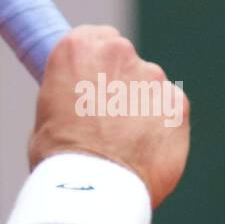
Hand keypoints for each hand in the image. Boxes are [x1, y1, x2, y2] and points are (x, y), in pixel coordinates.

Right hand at [28, 25, 190, 208]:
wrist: (91, 186)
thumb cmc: (58, 155)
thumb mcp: (47, 109)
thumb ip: (70, 91)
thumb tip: (80, 101)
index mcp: (78, 46)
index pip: (97, 37)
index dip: (96, 62)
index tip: (94, 80)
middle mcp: (118, 52)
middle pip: (125, 59)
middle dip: (120, 82)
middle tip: (107, 117)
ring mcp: (152, 76)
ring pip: (149, 86)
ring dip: (140, 106)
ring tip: (124, 143)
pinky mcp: (177, 103)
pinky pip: (170, 110)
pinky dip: (162, 126)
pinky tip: (144, 150)